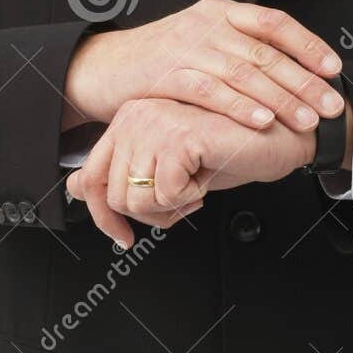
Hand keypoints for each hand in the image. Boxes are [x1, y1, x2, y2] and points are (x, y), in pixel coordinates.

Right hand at [62, 0, 344, 136]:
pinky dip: (240, 107)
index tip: (334, 68)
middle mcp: (207, 24)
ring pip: (245, 73)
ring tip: (307, 119)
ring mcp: (187, 47)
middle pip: (266, 52)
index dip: (307, 44)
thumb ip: (239, 49)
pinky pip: (211, 91)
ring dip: (281, 99)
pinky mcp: (167, 74)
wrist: (103, 67)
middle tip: (332, 105)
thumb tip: (293, 72)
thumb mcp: (202, 42)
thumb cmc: (160, 62)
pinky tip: (262, 122)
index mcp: (221, 11)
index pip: (274, 22)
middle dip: (304, 81)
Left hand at [65, 96, 313, 248]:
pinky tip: (205, 177)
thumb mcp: (167, 168)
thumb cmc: (227, 153)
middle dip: (149, 215)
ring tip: (195, 185)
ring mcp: (154, 122)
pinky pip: (165, 195)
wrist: (276, 140)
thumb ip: (124, 174)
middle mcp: (134, 115)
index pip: (89, 178)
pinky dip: (189, 199)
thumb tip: (76, 188)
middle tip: (183, 201)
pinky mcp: (177, 135)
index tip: (124, 238)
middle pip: (112, 196)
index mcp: (128, 119)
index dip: (103, 217)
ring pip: (135, 199)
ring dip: (171, 208)